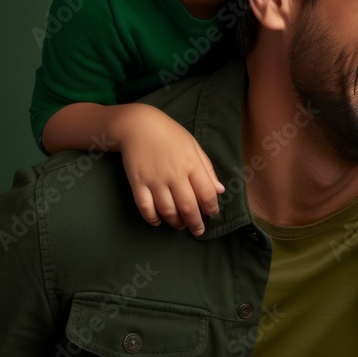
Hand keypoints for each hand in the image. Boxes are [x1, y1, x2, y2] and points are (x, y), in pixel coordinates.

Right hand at [118, 105, 224, 236]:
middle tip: (198, 231)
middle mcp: (174, 174)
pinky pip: (145, 207)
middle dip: (195, 223)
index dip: (211, 208)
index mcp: (191, 163)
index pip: (206, 193)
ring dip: (176, 222)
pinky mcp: (137, 183)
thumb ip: (207, 168)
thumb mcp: (193, 146)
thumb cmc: (169, 134)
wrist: (138, 125)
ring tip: (180, 225)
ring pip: (167, 210)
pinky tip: (158, 221)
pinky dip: (152, 219)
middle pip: (188, 206)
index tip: (212, 215)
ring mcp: (154, 180)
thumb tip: (220, 190)